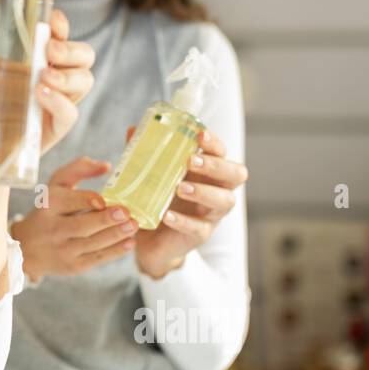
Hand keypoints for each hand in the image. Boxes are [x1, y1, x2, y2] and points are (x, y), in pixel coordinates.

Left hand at [0, 8, 94, 154]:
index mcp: (39, 56)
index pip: (61, 34)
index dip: (61, 24)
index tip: (51, 20)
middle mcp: (55, 75)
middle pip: (84, 55)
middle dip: (72, 48)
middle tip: (49, 50)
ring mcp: (58, 101)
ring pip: (85, 80)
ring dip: (69, 75)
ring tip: (43, 76)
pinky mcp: (55, 127)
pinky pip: (71, 113)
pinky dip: (60, 102)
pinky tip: (41, 95)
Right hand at [9, 156, 137, 281]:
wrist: (27, 248)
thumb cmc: (48, 210)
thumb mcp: (56, 186)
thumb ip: (78, 169)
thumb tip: (107, 166)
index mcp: (48, 205)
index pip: (69, 202)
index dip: (86, 201)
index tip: (103, 200)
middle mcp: (53, 229)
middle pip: (82, 226)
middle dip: (105, 220)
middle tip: (126, 213)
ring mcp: (63, 250)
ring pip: (92, 243)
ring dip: (115, 235)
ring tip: (133, 225)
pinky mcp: (73, 266)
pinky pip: (96, 259)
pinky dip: (115, 251)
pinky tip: (129, 243)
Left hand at [129, 126, 248, 279]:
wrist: (150, 239)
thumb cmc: (157, 199)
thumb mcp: (151, 175)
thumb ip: (145, 154)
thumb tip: (133, 130)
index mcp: (207, 171)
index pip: (221, 152)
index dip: (214, 143)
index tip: (199, 135)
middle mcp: (216, 190)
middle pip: (235, 174)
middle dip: (216, 165)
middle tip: (190, 162)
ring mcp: (211, 214)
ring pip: (225, 201)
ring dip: (204, 192)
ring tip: (180, 188)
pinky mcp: (200, 235)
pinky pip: (199, 228)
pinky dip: (183, 221)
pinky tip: (167, 216)